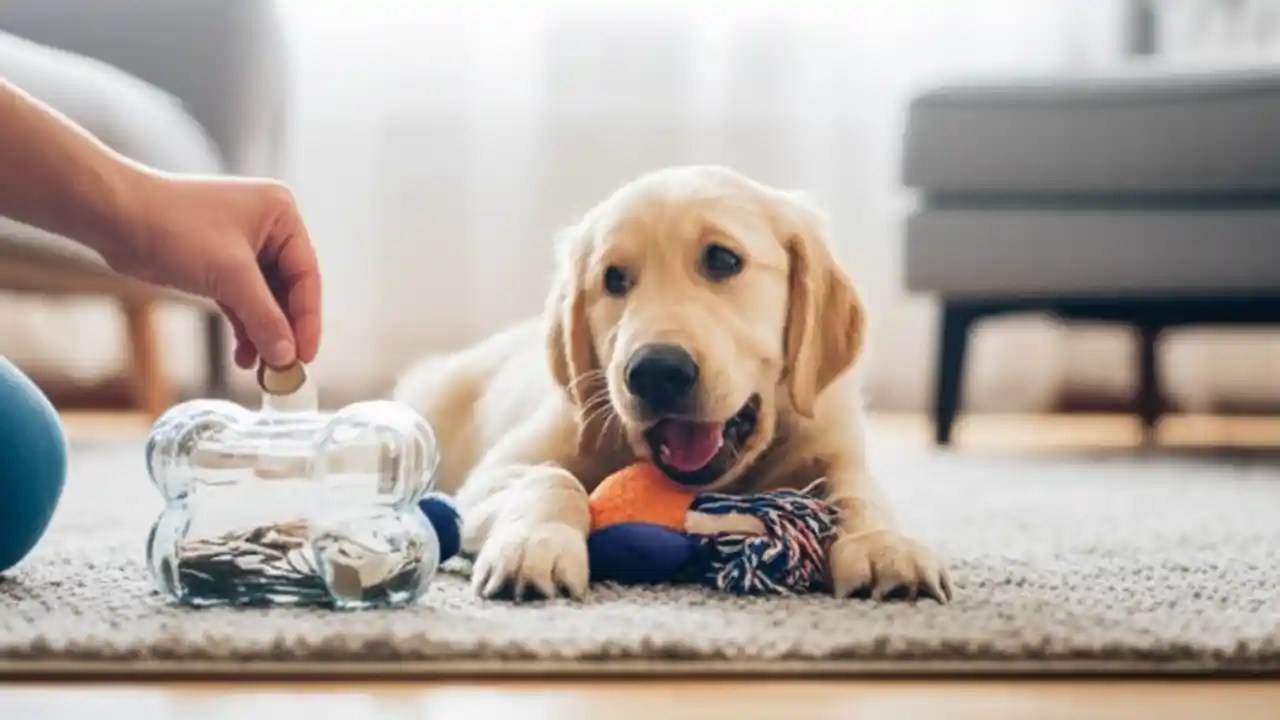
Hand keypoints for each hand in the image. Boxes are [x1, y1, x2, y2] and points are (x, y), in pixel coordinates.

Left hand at [103, 175, 320, 368]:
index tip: (306, 356)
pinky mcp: (219, 264)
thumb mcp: (229, 275)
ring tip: (261, 369)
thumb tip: (287, 357)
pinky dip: (244, 327)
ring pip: (265, 300)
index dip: (307, 319)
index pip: (306, 275)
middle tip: (285, 368)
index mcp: (281, 215)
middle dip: (283, 330)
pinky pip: (243, 301)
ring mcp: (243, 246)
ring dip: (263, 334)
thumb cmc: (174, 227)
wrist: (114, 216)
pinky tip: (243, 354)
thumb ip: (264, 318)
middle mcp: (268, 228)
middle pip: (288, 290)